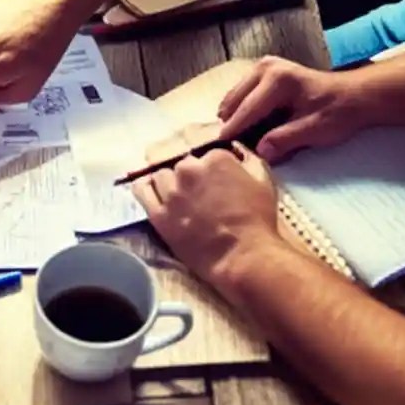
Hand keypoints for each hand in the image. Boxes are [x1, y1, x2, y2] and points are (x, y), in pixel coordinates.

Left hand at [132, 141, 281, 282]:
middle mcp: (188, 170)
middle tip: (199, 194)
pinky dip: (145, 188)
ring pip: (161, 176)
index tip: (217, 182)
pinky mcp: (158, 214)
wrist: (242, 255)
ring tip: (177, 197)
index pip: (209, 155)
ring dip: (169, 183)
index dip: (213, 170)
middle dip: (191, 176)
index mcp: (215, 159)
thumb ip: (248, 159)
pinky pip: (142, 191)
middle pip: (183, 164)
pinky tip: (151, 192)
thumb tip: (236, 148)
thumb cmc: (258, 220)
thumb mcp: (263, 181)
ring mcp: (171, 193)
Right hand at [218, 56, 368, 161]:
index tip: (218, 147)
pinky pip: (241, 93)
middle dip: (230, 124)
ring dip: (233, 117)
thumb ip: (285, 140)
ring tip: (235, 139)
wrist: (355, 96)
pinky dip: (240, 110)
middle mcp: (266, 68)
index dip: (233, 131)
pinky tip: (245, 127)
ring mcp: (263, 67)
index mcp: (278, 80)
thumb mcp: (314, 130)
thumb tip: (260, 152)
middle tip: (227, 147)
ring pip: (234, 97)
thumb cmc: (338, 111)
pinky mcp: (264, 71)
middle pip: (235, 101)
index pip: (247, 109)